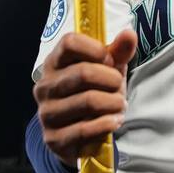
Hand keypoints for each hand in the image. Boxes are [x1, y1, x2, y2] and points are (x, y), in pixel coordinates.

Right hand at [34, 29, 135, 167]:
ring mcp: (46, 113)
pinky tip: (114, 121)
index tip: (110, 60)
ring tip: (119, 105)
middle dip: (111, 80)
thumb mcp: (108, 70)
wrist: (81, 135)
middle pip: (83, 73)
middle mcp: (44, 86)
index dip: (96, 49)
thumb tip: (129, 34)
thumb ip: (118, 52)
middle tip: (119, 87)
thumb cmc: (94, 93)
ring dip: (113, 103)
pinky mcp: (53, 138)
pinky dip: (107, 124)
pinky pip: (84, 129)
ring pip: (88, 101)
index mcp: (54, 62)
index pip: (69, 42)